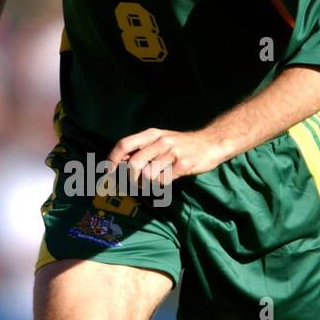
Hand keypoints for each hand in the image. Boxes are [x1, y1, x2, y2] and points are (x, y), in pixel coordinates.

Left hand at [104, 126, 226, 189]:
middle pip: (133, 164)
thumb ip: (141, 149)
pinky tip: (166, 180)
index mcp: (151, 134)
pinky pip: (163, 181)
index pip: (124, 144)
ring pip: (147, 175)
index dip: (113, 159)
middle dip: (129, 179)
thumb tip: (118, 162)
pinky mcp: (184, 164)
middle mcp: (161, 141)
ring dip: (145, 185)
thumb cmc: (181, 145)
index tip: (108, 172)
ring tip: (150, 183)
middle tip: (134, 185)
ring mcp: (173, 152)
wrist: (210, 143)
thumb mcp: (160, 140)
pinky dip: (160, 185)